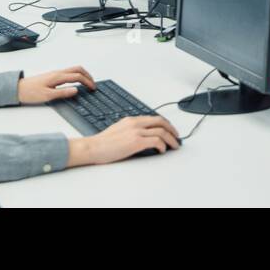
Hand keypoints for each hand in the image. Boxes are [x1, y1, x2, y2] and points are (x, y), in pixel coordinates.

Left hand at [18, 66, 95, 104]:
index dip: (87, 82)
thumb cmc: (30, 93)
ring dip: (83, 74)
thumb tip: (76, 90)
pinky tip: (76, 82)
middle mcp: (58, 73)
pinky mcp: (53, 76)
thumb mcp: (47, 96)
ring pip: (73, 69)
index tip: (93, 88)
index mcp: (58, 77)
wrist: (18, 89)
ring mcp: (55, 73)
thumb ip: (63, 93)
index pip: (78, 77)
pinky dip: (76, 75)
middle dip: (88, 75)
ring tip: (87, 82)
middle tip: (93, 84)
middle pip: (78, 69)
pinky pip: (68, 72)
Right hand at [66, 116, 180, 165]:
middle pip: (161, 122)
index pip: (154, 118)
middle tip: (177, 137)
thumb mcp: (119, 130)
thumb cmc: (102, 142)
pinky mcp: (136, 141)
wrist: (92, 147)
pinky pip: (156, 141)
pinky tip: (162, 150)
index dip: (165, 124)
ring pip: (162, 131)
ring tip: (174, 146)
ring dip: (171, 139)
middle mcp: (136, 123)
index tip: (170, 130)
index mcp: (132, 120)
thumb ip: (131, 129)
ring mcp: (136, 131)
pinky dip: (163, 145)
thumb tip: (142, 135)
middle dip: (172, 129)